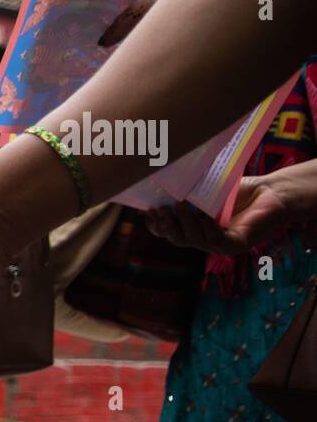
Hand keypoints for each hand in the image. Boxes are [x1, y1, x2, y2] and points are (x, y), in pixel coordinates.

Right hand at [145, 177, 293, 253]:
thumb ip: (187, 191)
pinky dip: (207, 227)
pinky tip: (202, 214)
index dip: (156, 225)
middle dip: (165, 226)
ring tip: (178, 205)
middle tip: (157, 210)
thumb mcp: (208, 189)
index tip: (147, 210)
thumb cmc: (242, 190)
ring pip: (194, 240)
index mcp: (195, 229)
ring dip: (184, 223)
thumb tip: (159, 177)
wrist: (273, 192)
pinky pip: (216, 240)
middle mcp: (206, 240)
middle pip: (177, 239)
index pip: (169, 232)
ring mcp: (221, 245)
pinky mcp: (238, 244)